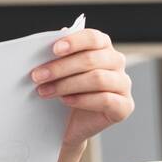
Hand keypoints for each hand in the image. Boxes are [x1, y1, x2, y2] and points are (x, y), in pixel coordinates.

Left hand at [30, 27, 133, 148]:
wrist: (69, 124)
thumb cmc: (64, 90)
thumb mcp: (58, 71)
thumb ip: (59, 55)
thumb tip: (50, 40)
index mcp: (103, 46)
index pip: (93, 37)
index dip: (74, 42)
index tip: (54, 50)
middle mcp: (117, 62)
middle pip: (92, 59)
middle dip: (61, 67)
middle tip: (37, 76)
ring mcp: (123, 84)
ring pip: (98, 78)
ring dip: (67, 85)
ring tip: (45, 91)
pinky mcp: (124, 106)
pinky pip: (106, 99)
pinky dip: (82, 100)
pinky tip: (65, 100)